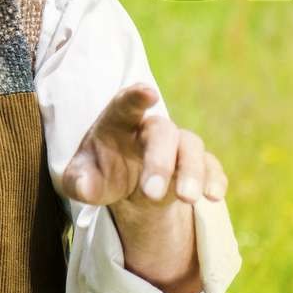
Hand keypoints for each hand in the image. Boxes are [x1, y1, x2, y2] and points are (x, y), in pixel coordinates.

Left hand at [60, 83, 227, 209]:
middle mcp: (151, 128)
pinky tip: (213, 197)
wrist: (127, 189)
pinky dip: (214, 179)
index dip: (136, 97)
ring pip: (191, 146)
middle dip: (159, 162)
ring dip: (191, 172)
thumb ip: (78, 182)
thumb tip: (84, 186)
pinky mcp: (196, 164)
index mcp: (119, 122)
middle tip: (150, 193)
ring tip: (187, 199)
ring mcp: (177, 144)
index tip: (148, 93)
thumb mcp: (81, 180)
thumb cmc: (99, 174)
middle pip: (162, 133)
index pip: (126, 104)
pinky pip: (211, 166)